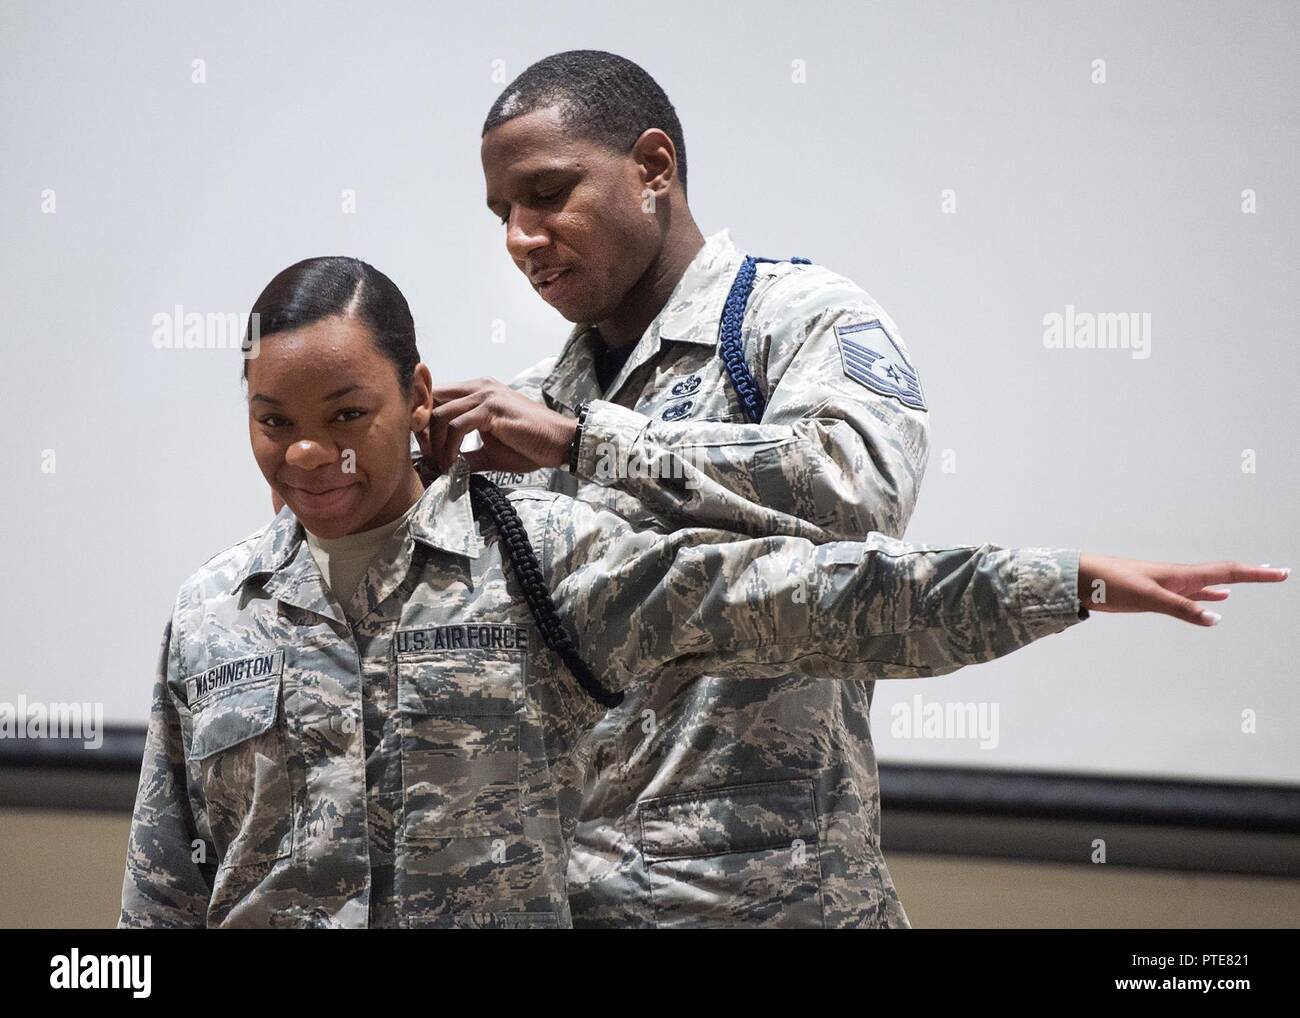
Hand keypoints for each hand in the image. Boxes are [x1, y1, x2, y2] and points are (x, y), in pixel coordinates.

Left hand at [426, 378, 577, 473]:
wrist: (559, 443)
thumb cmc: (529, 446)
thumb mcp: (490, 452)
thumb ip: (466, 455)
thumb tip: (443, 469)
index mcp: (477, 391)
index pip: (436, 396)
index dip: (424, 421)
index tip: (426, 449)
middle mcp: (478, 387)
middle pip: (431, 399)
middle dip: (422, 429)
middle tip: (427, 456)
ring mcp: (485, 396)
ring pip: (440, 413)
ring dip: (434, 443)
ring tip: (441, 464)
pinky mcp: (491, 410)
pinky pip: (457, 426)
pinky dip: (449, 448)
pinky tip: (452, 464)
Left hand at [1078, 555, 1288, 624]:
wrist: (1079, 578)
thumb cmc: (1110, 583)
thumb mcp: (1148, 597)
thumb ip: (1181, 608)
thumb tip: (1216, 619)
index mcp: (1181, 574)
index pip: (1227, 571)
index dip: (1256, 573)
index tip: (1282, 573)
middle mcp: (1178, 576)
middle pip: (1223, 573)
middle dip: (1251, 575)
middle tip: (1276, 574)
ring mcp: (1167, 584)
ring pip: (1208, 583)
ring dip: (1232, 583)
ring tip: (1250, 583)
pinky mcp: (1154, 593)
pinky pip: (1191, 593)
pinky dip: (1208, 596)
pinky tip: (1214, 600)